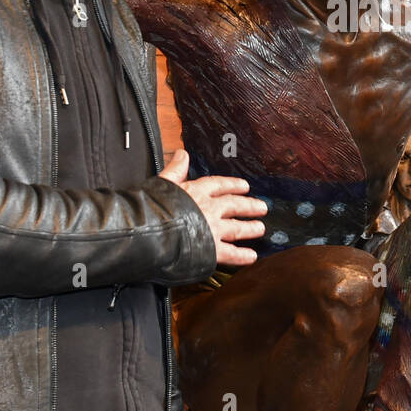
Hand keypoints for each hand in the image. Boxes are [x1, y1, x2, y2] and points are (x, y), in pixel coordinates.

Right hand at [158, 150, 265, 266]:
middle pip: (235, 205)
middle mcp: (209, 209)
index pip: (220, 185)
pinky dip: (242, 256)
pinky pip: (231, 253)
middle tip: (262, 207)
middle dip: (249, 206)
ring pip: (237, 228)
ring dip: (250, 228)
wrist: (148, 232)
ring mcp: (212, 229)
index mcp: (197, 191)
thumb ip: (175, 169)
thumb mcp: (163, 182)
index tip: (245, 186)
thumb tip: (182, 154)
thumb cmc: (151, 208)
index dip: (233, 185)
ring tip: (260, 228)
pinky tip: (252, 256)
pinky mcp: (211, 250)